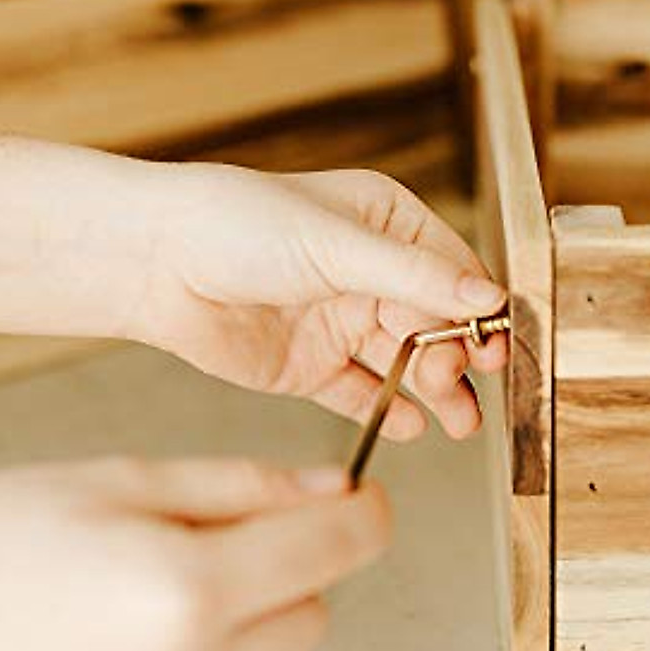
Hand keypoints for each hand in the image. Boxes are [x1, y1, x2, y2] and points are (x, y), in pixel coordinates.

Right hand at [0, 457, 388, 650]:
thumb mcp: (122, 481)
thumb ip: (244, 487)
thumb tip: (332, 487)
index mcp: (186, 590)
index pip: (334, 550)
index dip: (362, 516)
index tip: (363, 501)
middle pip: (313, 613)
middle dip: (292, 568)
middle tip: (219, 541)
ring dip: (256, 626)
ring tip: (169, 595)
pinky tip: (155, 646)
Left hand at [134, 165, 508, 441]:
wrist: (154, 265)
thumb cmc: (235, 225)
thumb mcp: (337, 244)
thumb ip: (416, 276)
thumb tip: (488, 297)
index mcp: (386, 226)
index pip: (452, 273)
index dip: (477, 312)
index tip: (495, 346)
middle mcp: (370, 274)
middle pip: (435, 324)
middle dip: (454, 357)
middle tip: (458, 382)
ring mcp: (342, 322)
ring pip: (406, 364)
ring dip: (436, 392)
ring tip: (460, 422)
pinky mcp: (314, 366)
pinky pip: (363, 391)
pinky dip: (389, 409)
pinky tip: (413, 425)